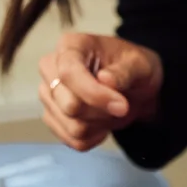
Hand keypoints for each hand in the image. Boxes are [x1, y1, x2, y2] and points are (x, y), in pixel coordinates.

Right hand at [37, 32, 160, 150]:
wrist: (132, 87)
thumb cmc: (132, 68)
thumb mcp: (139, 64)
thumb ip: (125, 71)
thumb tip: (105, 79)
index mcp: (70, 46)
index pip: (69, 73)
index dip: (94, 94)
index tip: (122, 106)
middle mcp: (51, 68)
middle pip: (69, 105)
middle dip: (102, 111)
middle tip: (122, 104)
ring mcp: (48, 95)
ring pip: (72, 127)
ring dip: (100, 125)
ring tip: (111, 110)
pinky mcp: (51, 118)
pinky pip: (73, 141)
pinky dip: (95, 137)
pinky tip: (103, 123)